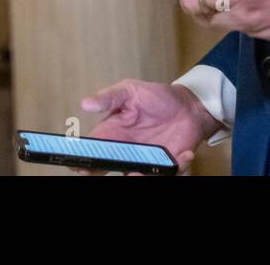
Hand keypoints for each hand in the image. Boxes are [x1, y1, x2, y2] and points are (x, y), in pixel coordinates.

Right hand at [79, 79, 220, 174]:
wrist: (188, 105)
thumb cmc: (156, 97)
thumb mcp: (130, 90)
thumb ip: (109, 98)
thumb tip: (85, 104)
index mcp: (112, 135)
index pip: (91, 154)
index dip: (82, 163)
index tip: (81, 166)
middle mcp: (126, 153)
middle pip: (109, 171)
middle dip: (105, 174)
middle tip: (121, 170)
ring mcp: (146, 161)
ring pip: (137, 178)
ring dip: (139, 178)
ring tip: (140, 172)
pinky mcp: (167, 165)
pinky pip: (168, 174)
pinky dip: (178, 168)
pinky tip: (185, 154)